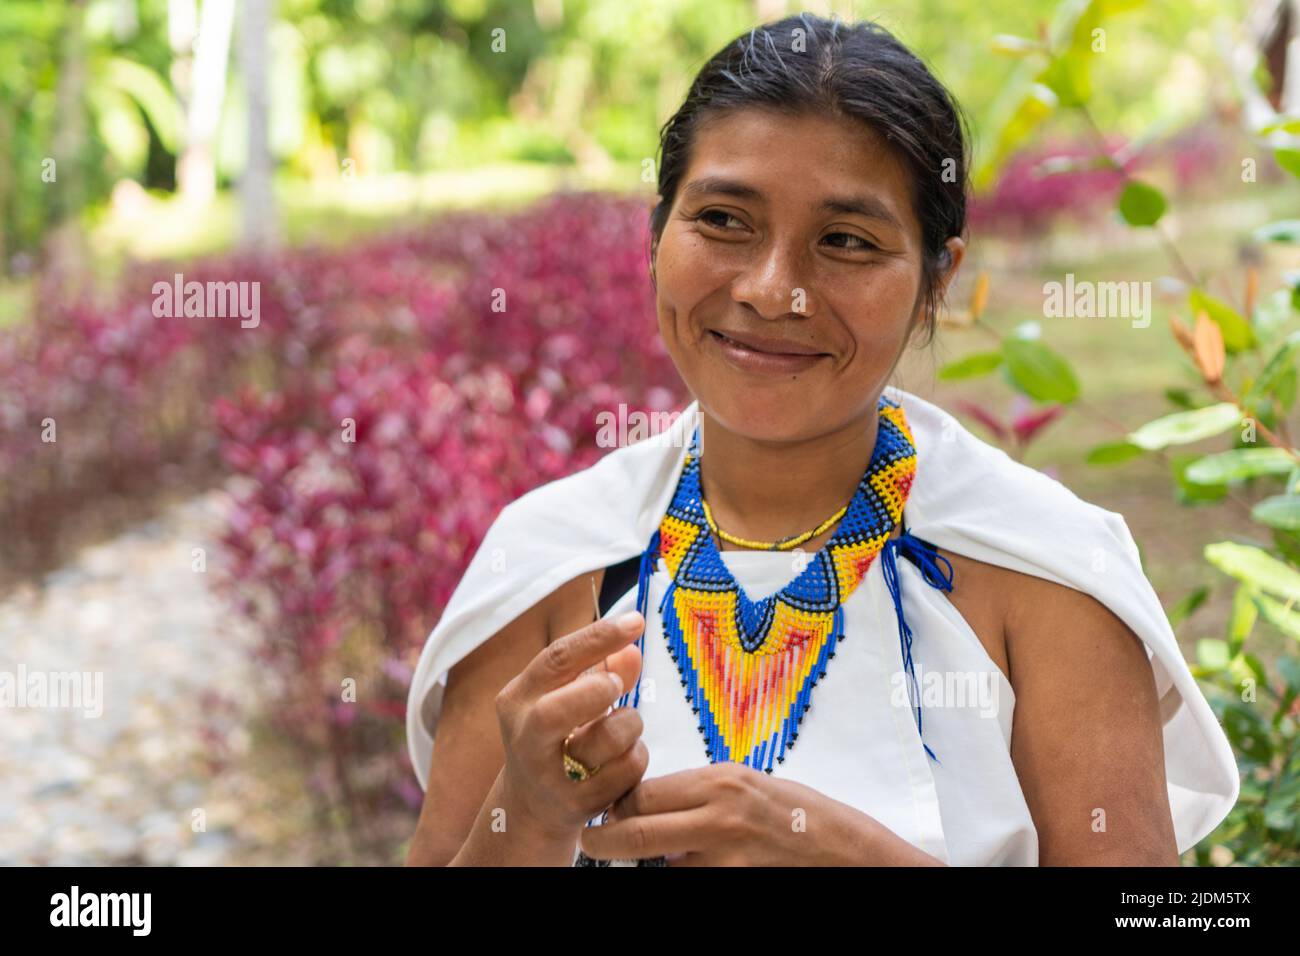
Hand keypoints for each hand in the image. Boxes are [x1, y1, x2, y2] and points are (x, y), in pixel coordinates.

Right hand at [493, 610, 647, 841]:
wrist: (530, 811)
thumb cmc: (555, 741)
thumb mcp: (567, 700)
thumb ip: (601, 671)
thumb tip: (633, 652)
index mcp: (519, 699)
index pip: (555, 659)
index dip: (598, 637)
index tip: (636, 621)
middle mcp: (524, 738)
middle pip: (555, 712)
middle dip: (596, 693)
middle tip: (616, 686)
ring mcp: (547, 777)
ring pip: (603, 741)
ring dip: (629, 725)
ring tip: (627, 727)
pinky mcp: (574, 807)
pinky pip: (623, 774)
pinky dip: (635, 759)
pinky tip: (624, 759)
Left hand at [578, 762, 945, 865]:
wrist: (847, 853)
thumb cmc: (797, 814)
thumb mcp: (745, 784)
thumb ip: (697, 791)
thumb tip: (647, 800)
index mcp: (720, 783)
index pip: (641, 793)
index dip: (617, 805)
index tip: (608, 810)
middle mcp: (719, 818)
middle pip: (635, 832)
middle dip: (603, 841)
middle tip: (592, 842)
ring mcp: (726, 860)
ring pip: (657, 869)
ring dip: (646, 867)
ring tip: (647, 860)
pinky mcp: (733, 886)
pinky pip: (685, 885)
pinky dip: (677, 878)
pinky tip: (683, 871)